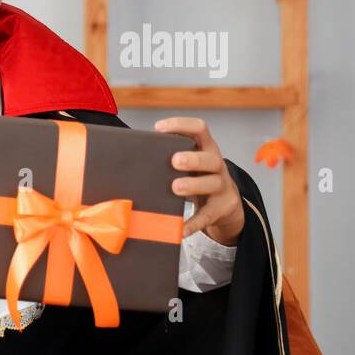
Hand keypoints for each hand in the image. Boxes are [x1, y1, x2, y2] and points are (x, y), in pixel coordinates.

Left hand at [154, 117, 243, 245]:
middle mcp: (217, 165)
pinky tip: (180, 229)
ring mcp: (221, 187)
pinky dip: (192, 223)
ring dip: (194, 184)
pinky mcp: (220, 209)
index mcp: (206, 149)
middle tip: (174, 160)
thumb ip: (168, 157)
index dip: (181, 125)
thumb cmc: (197, 177)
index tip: (159, 128)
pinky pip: (206, 216)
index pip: (200, 129)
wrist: (226, 204)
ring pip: (213, 183)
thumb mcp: (190, 164)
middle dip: (193, 158)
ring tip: (175, 187)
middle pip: (211, 158)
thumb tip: (129, 155)